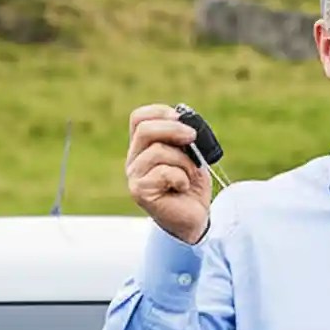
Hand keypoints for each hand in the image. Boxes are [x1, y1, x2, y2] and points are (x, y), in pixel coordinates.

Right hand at [125, 103, 213, 243]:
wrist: (196, 217)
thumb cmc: (192, 186)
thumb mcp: (192, 155)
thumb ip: (184, 138)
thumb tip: (184, 121)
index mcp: (144, 147)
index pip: (138, 118)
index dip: (159, 112)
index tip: (180, 116)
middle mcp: (134, 160)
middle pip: (145, 130)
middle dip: (174, 129)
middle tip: (193, 137)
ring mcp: (134, 176)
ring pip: (158, 151)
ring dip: (184, 161)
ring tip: (189, 175)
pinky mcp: (139, 191)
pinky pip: (163, 172)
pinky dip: (181, 177)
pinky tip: (183, 187)